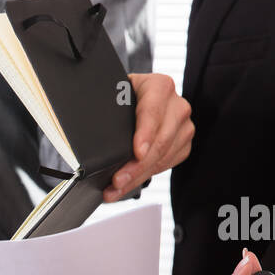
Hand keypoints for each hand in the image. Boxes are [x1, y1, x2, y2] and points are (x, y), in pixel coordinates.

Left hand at [103, 73, 194, 201]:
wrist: (136, 99)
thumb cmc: (123, 97)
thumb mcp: (114, 94)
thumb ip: (109, 106)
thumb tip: (91, 132)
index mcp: (159, 86)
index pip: (153, 111)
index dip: (145, 134)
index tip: (137, 153)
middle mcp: (177, 105)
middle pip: (161, 140)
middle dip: (137, 166)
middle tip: (117, 181)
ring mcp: (183, 125)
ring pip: (164, 157)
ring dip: (138, 177)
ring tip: (116, 189)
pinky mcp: (183, 144)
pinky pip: (167, 165)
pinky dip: (145, 177)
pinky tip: (127, 185)